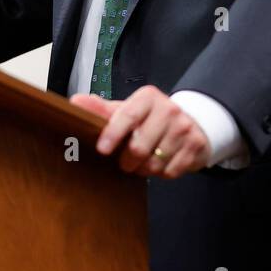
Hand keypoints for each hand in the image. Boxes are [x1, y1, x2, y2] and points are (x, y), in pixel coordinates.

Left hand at [70, 86, 210, 178]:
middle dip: (128, 161)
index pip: (127, 116)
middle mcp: (168, 109)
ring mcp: (184, 127)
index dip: (113, 134)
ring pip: (155, 162)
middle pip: (139, 147)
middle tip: (125, 162)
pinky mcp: (196, 145)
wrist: (192, 121)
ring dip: (144, 169)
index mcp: (148, 97)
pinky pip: (171, 171)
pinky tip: (161, 163)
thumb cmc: (151, 118)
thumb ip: (101, 109)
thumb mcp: (127, 110)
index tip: (102, 149)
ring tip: (143, 162)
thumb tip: (75, 101)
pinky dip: (162, 173)